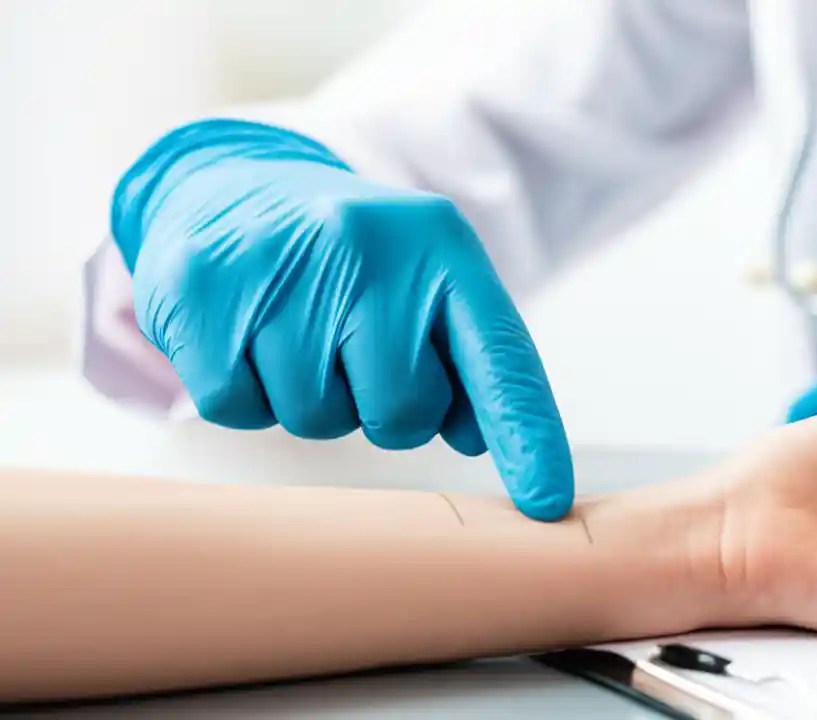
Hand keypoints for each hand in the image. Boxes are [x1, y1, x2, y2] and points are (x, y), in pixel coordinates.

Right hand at [113, 120, 571, 519]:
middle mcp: (364, 242)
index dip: (526, 434)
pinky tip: (246, 339)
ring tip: (297, 334)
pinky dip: (246, 396)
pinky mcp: (198, 288)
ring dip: (311, 400)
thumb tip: (474, 438)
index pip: (498, 356)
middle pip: (401, 412)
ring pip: (315, 417)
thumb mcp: (424, 285)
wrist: (232, 185)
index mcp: (439, 245)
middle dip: (382, 409)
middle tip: (353, 354)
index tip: (548, 501)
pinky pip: (237, 409)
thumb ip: (466, 360)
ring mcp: (278, 260)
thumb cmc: (349, 262)